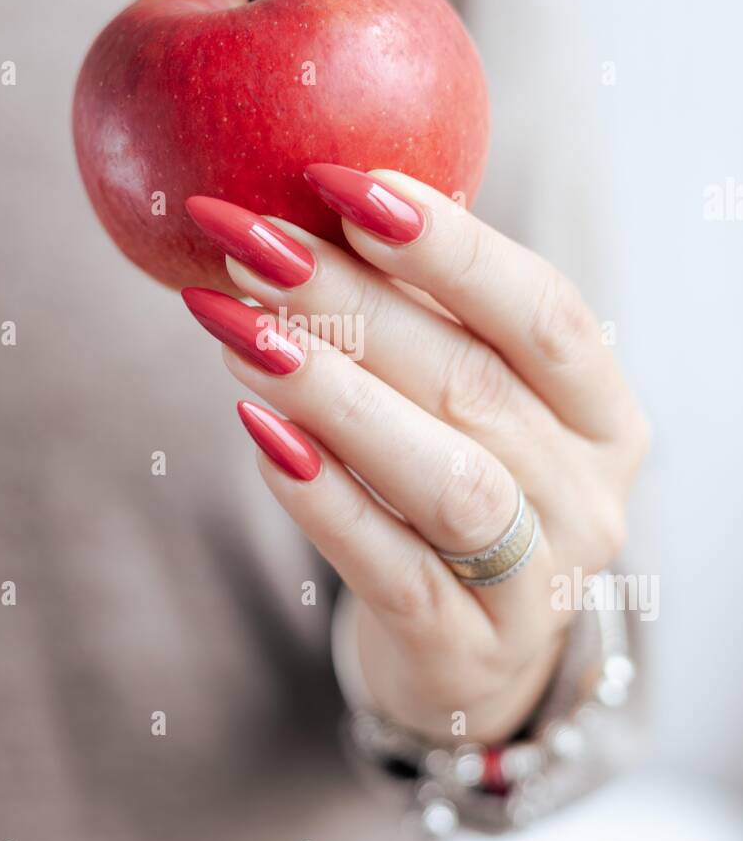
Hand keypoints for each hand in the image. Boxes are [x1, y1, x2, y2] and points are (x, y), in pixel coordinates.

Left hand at [182, 167, 650, 744]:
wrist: (465, 654)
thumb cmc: (452, 488)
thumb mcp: (471, 404)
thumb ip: (426, 321)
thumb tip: (309, 204)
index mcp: (602, 415)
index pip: (546, 313)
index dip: (452, 247)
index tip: (347, 186)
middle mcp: (588, 497)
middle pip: (475, 385)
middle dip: (353, 305)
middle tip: (254, 247)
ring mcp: (537, 584)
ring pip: (445, 480)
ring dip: (334, 396)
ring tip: (238, 334)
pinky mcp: (465, 651)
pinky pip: (392, 570)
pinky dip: (326, 500)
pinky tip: (260, 436)